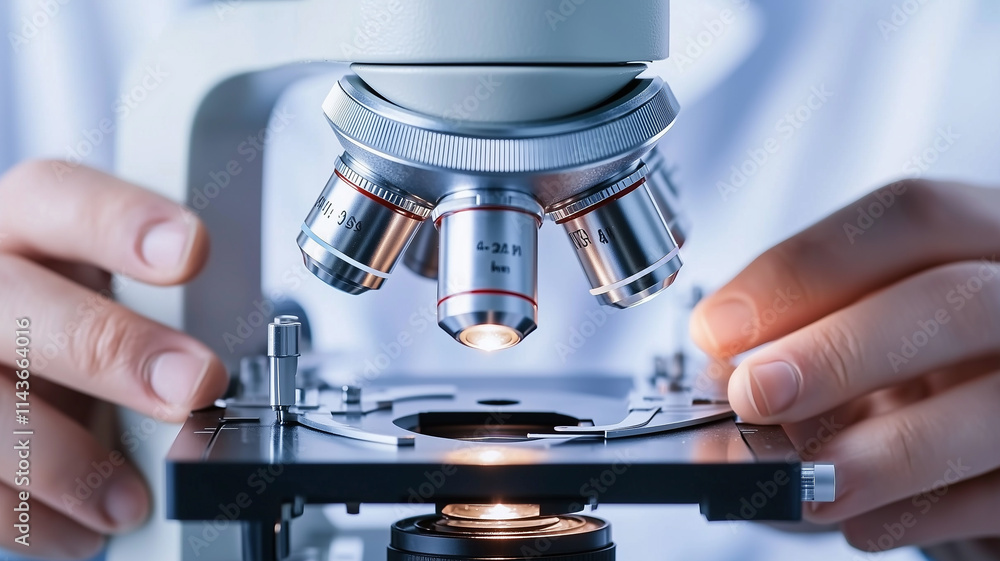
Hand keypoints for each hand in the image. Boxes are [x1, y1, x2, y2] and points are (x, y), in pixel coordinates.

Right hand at [0, 161, 227, 558]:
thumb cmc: (61, 331)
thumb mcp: (102, 298)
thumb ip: (151, 310)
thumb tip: (217, 369)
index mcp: (23, 231)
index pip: (55, 197)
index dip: (121, 220)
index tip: (192, 250)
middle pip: (20, 300)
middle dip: (111, 347)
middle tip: (192, 386)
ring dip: (65, 459)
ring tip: (128, 497)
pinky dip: (30, 518)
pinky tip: (81, 529)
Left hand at [691, 180, 999, 553]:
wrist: (988, 428)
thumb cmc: (915, 359)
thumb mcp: (859, 328)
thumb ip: (792, 346)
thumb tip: (715, 411)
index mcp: (977, 236)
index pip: (907, 216)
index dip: (802, 269)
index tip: (717, 327)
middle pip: (952, 299)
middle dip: (838, 351)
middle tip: (755, 395)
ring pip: (990, 407)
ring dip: (880, 452)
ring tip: (806, 482)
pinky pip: (996, 495)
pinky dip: (915, 512)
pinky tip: (854, 516)